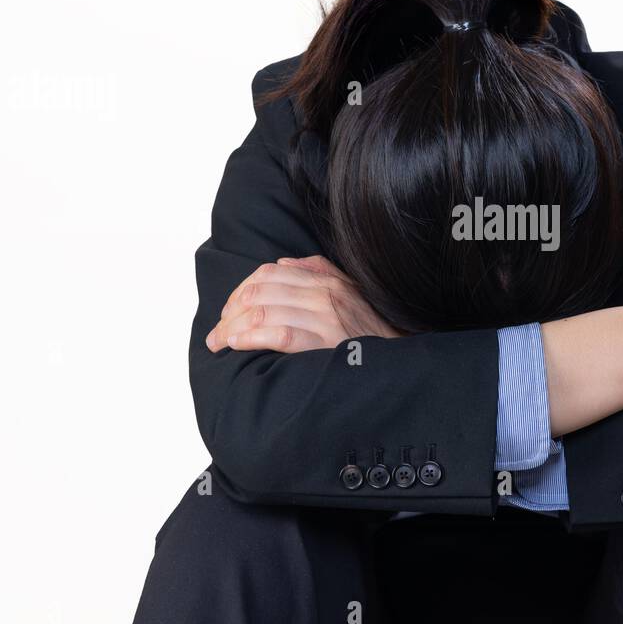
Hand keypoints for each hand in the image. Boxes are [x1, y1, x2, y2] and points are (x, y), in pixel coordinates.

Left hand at [205, 255, 400, 352]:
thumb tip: (284, 264)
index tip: (228, 310)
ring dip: (232, 327)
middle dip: (229, 311)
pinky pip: (279, 334)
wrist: (405, 359)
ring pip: (264, 311)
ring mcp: (326, 317)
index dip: (241, 289)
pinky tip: (236, 345)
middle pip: (260, 291)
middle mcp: (325, 293)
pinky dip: (250, 338)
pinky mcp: (326, 342)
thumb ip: (319, 271)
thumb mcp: (351, 291)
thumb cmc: (374, 331)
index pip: (270, 273)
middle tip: (216, 332)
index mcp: (327, 280)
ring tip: (219, 343)